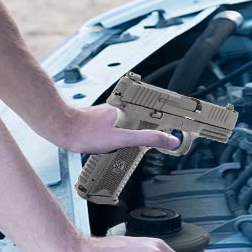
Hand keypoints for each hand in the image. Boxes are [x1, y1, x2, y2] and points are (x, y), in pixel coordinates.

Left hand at [56, 105, 179, 153]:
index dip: (174, 114)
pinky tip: (128, 144)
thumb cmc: (88, 133)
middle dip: (161, 126)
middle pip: (150, 115)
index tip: (187, 121)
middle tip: (173, 137)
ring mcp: (114, 114)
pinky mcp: (106, 121)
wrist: (64, 130)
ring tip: (152, 142)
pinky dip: (130, 134)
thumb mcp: (123, 139)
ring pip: (137, 121)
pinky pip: (125, 126)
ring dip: (145, 131)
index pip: (159, 107)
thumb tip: (170, 140)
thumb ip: (147, 138)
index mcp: (131, 108)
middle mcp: (124, 108)